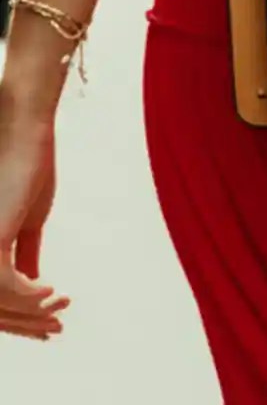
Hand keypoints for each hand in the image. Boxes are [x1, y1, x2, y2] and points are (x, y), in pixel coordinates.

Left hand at [0, 92, 69, 340]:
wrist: (24, 134)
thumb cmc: (25, 170)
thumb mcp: (25, 221)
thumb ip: (23, 253)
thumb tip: (32, 284)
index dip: (15, 319)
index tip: (47, 326)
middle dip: (24, 324)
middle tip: (57, 329)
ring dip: (33, 311)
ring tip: (61, 307)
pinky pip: (8, 285)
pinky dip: (32, 294)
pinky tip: (53, 290)